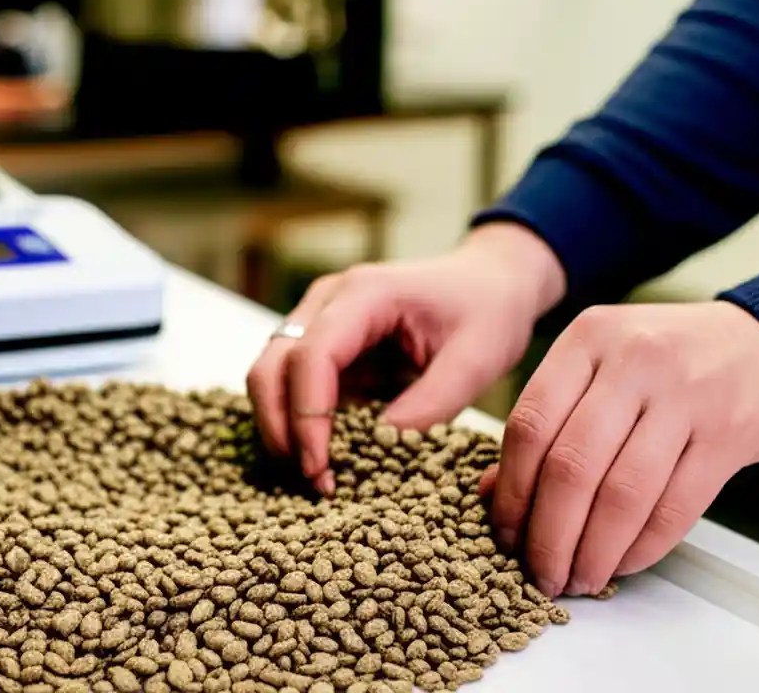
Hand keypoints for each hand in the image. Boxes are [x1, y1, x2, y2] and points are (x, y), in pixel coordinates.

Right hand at [246, 223, 565, 494]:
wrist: (489, 280)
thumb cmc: (487, 311)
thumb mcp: (477, 359)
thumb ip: (432, 402)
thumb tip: (382, 442)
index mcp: (365, 294)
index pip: (312, 355)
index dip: (307, 415)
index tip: (320, 467)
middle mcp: (327, 301)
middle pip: (272, 365)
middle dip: (281, 427)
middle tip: (312, 479)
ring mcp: (317, 319)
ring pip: (269, 375)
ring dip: (282, 427)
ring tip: (315, 473)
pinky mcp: (321, 344)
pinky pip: (289, 384)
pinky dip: (296, 422)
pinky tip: (323, 454)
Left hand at [481, 301, 758, 597]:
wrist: (757, 343)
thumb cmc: (661, 362)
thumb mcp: (595, 367)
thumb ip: (544, 421)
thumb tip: (489, 491)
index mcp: (587, 340)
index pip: (530, 424)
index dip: (510, 491)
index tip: (504, 533)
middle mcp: (633, 362)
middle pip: (571, 466)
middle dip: (548, 534)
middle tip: (539, 572)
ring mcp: (684, 397)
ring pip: (622, 494)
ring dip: (593, 551)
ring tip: (577, 579)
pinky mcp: (727, 435)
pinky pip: (674, 508)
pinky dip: (640, 548)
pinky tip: (620, 564)